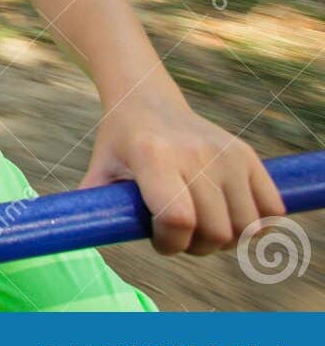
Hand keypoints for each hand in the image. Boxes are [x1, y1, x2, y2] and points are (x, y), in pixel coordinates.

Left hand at [80, 91, 287, 255]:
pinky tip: (231, 216)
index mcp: (153, 157)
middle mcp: (194, 153)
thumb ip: (90, 206)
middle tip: (178, 234)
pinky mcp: (247, 155)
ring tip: (203, 226)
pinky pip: (271, 208)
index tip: (158, 239)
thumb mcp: (99, 169)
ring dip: (226, 240)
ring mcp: (225, 153)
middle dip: (195, 246)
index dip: (170, 243)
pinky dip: (258, 223)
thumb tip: (75, 235)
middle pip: (214, 231)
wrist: (146, 99)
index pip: (178, 219)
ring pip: (245, 227)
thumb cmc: (119, 142)